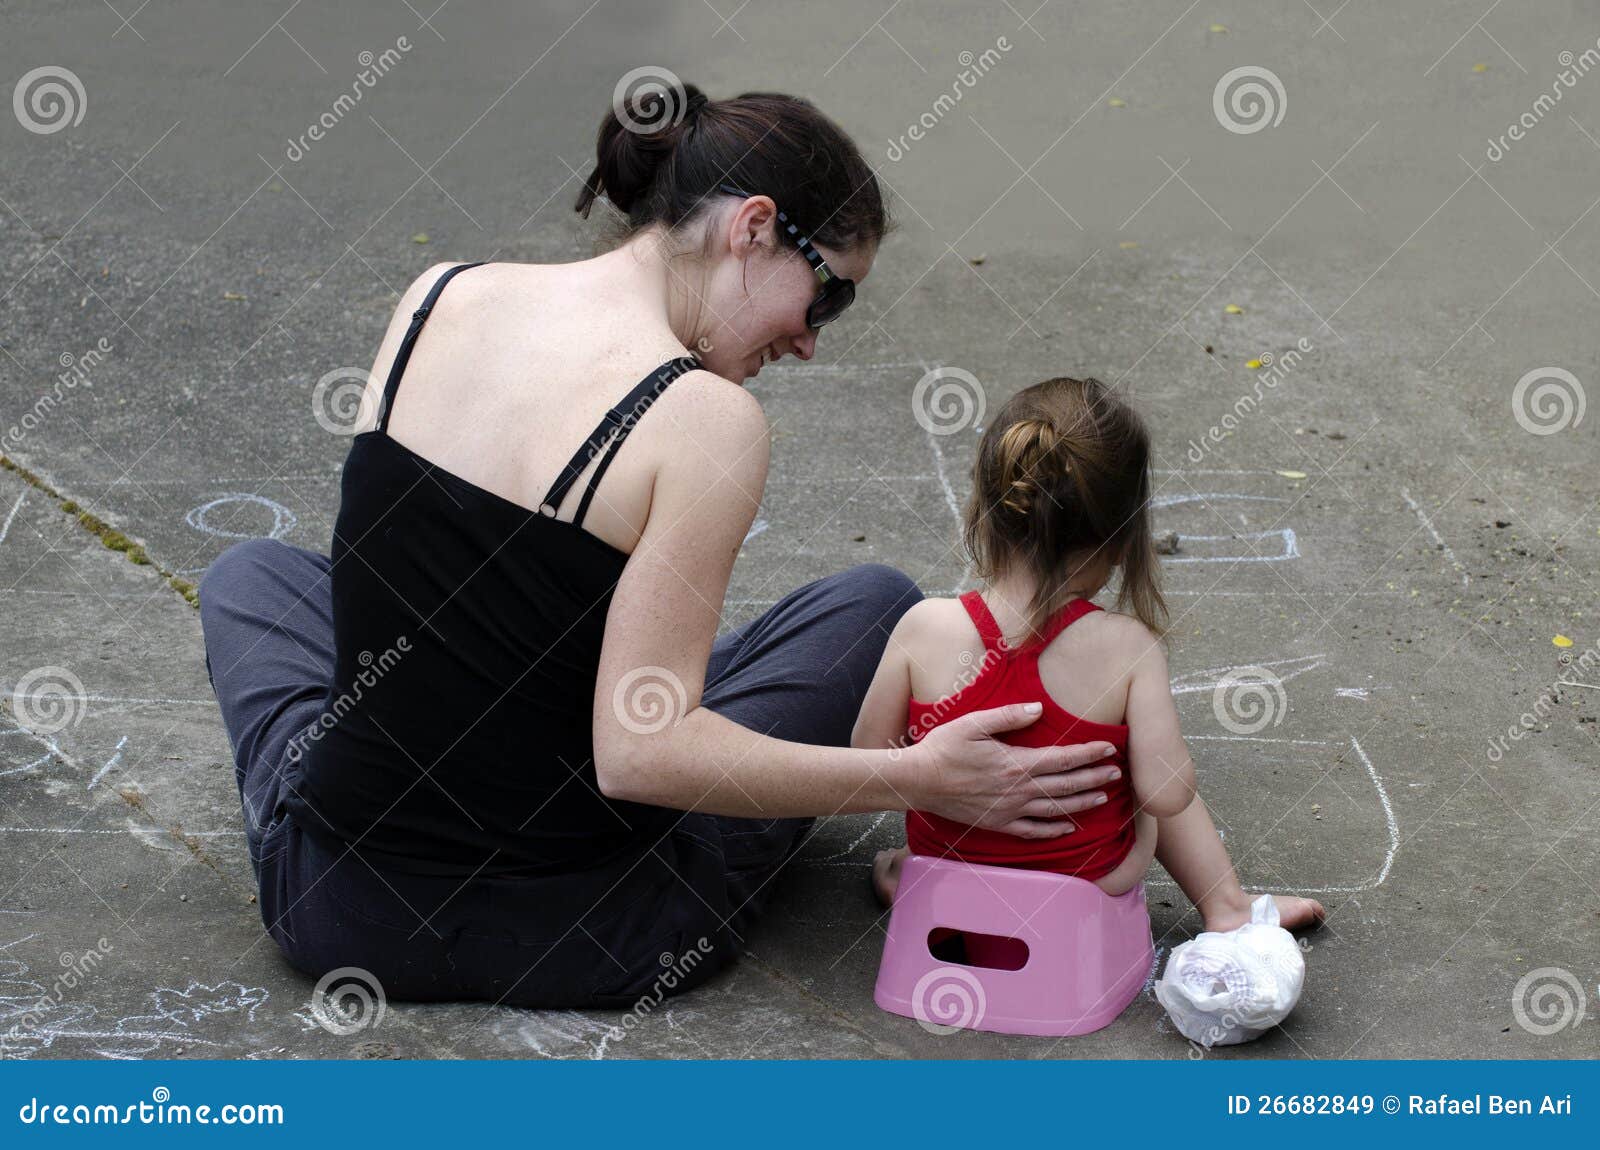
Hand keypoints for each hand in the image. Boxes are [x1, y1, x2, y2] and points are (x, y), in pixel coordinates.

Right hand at [908, 702, 1120, 837]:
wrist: (918, 782)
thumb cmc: (943, 748)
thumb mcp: (973, 724)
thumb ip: (1008, 716)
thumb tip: (1038, 709)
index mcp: (1016, 763)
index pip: (1063, 758)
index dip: (1089, 754)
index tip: (1109, 748)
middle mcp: (1018, 790)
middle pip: (1066, 784)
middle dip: (1094, 777)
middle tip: (1117, 773)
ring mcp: (1010, 810)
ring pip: (1056, 809)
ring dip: (1083, 803)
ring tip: (1104, 797)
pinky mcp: (999, 824)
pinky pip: (1033, 831)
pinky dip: (1054, 831)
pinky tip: (1069, 828)